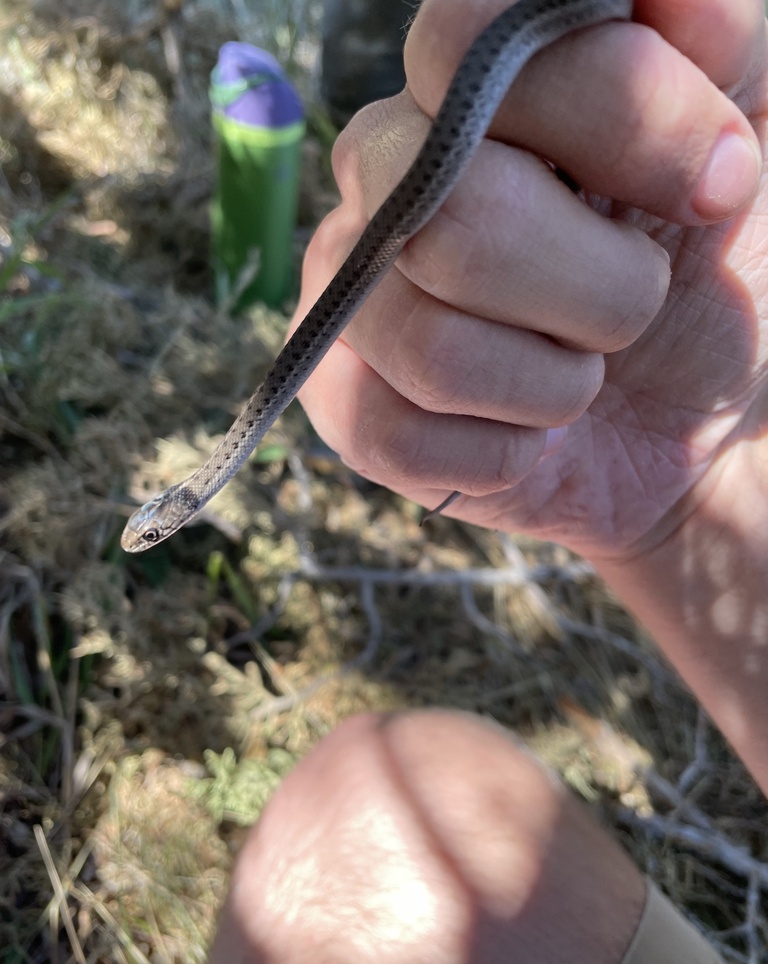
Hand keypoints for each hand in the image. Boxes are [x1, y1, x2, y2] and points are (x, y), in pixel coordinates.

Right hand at [294, 0, 765, 562]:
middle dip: (603, 288)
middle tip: (637, 305)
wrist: (697, 421)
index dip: (618, 113)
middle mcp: (386, 175)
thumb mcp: (752, 137)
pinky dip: (504, 453)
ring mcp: (348, 292)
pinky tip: (528, 436)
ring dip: (556, 382)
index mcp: (474, 85)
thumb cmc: (716, 270)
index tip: (718, 184)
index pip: (473, 38)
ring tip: (581, 375)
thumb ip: (717, 41)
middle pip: (457, 217)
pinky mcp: (340, 403)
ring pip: (434, 347)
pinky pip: (398, 437)